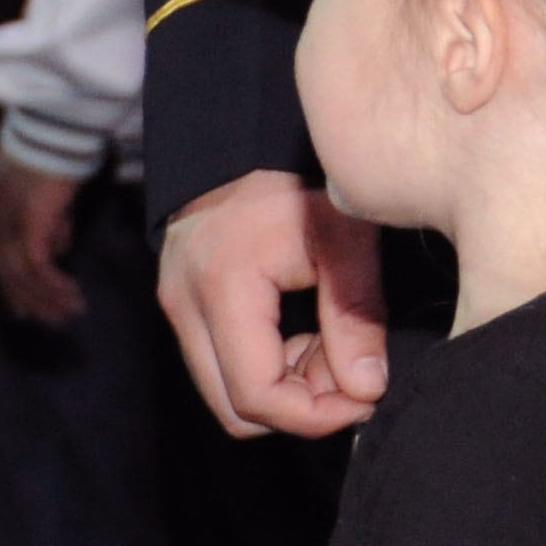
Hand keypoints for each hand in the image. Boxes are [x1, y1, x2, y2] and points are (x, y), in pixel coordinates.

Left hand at [0, 148, 86, 329]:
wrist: (54, 130)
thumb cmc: (56, 154)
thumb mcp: (49, 193)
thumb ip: (52, 223)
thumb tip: (60, 250)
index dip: (12, 285)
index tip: (27, 309)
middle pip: (5, 273)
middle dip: (29, 300)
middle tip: (51, 321)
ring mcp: (7, 225)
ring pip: (21, 275)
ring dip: (46, 298)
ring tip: (68, 314)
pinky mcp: (26, 227)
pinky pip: (36, 268)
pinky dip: (52, 286)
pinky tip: (70, 295)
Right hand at [157, 167, 387, 436]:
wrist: (243, 129)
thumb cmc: (299, 172)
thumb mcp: (345, 236)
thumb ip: (356, 317)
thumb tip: (367, 390)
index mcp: (223, 289)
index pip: (258, 397)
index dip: (316, 416)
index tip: (365, 398)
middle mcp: (185, 307)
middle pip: (235, 412)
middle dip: (299, 407)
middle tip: (349, 371)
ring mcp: (177, 307)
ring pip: (227, 393)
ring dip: (285, 387)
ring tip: (331, 345)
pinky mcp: (183, 303)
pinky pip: (223, 364)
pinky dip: (269, 364)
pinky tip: (306, 331)